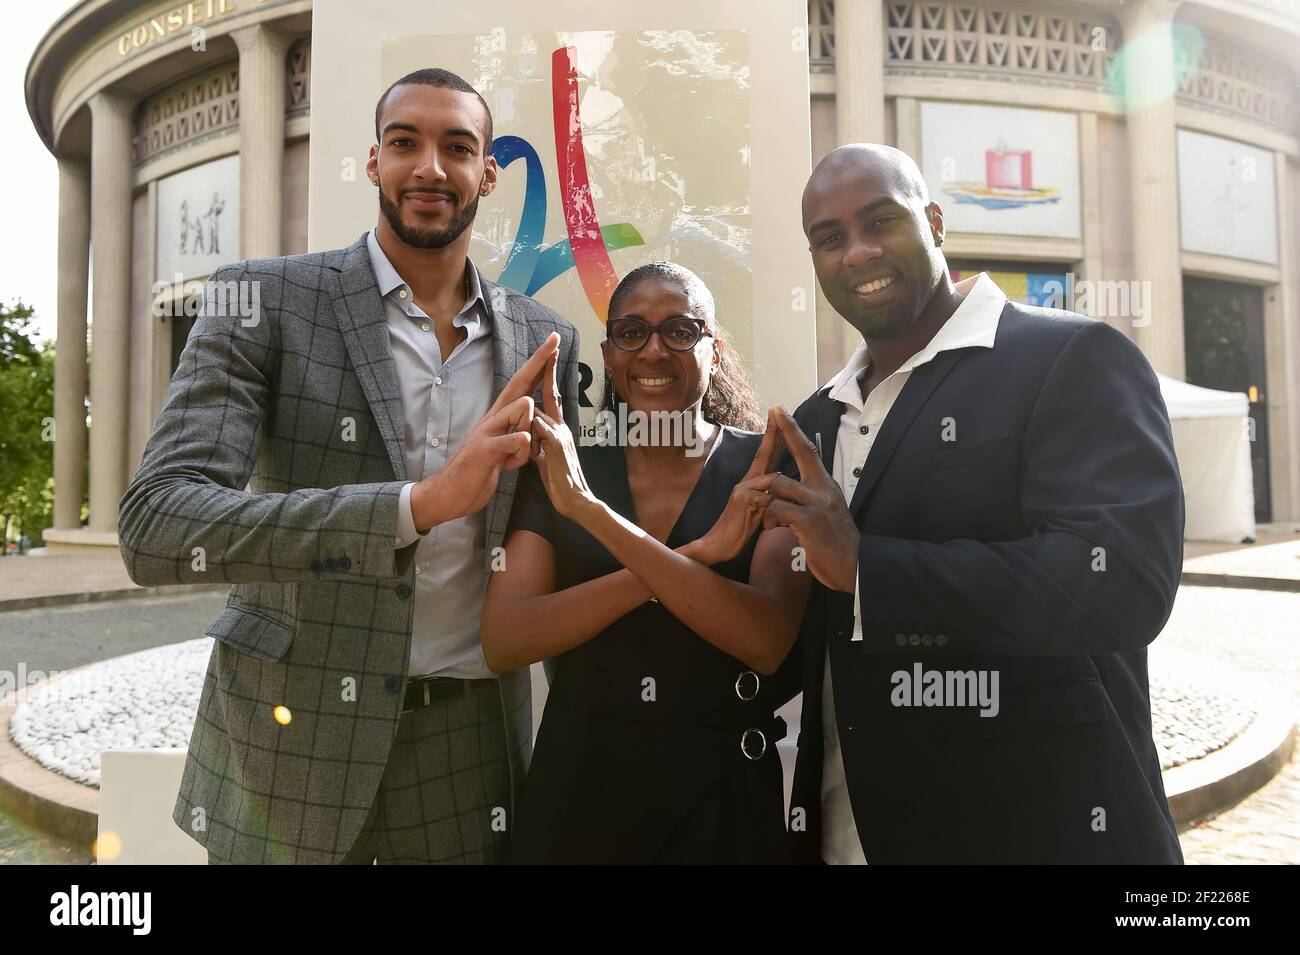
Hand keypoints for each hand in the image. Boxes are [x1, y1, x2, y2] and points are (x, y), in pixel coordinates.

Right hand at [409, 333, 559, 530]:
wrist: (448, 493)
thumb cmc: (477, 471)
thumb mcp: (501, 451)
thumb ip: (515, 436)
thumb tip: (529, 429)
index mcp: (499, 419)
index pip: (521, 387)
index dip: (536, 366)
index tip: (552, 344)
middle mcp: (493, 418)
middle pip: (519, 384)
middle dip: (538, 362)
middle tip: (554, 341)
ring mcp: (488, 432)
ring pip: (521, 409)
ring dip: (530, 431)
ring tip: (515, 453)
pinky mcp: (486, 450)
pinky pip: (514, 438)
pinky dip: (522, 445)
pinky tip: (517, 452)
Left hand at [529, 367, 596, 519]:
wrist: (576, 501)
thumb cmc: (560, 481)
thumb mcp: (547, 456)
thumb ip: (539, 441)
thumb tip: (532, 432)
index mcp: (557, 429)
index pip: (550, 397)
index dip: (547, 377)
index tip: (547, 356)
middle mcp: (561, 427)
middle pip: (552, 394)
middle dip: (549, 370)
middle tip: (550, 347)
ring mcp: (560, 435)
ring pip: (538, 415)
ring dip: (529, 424)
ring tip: (537, 449)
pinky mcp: (557, 447)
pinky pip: (541, 429)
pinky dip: (533, 430)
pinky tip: (531, 442)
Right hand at [694, 410, 782, 564]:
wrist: (716, 546)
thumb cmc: (739, 529)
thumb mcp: (758, 510)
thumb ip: (769, 495)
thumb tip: (784, 484)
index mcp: (754, 483)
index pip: (767, 455)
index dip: (776, 436)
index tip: (782, 416)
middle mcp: (747, 482)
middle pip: (763, 454)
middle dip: (774, 434)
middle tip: (779, 412)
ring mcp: (742, 491)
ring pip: (770, 478)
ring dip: (781, 483)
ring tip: (786, 483)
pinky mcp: (740, 503)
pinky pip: (762, 496)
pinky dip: (771, 499)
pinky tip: (774, 507)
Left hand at [760, 406, 859, 591]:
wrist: (854, 567)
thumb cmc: (835, 543)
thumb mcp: (827, 513)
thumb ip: (812, 498)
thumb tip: (794, 490)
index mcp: (826, 485)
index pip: (810, 451)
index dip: (794, 430)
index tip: (781, 410)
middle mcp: (823, 489)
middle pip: (802, 453)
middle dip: (786, 433)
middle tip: (775, 413)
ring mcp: (817, 503)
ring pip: (780, 483)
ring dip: (766, 498)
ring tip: (768, 519)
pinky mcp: (808, 521)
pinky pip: (777, 508)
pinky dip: (768, 516)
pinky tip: (771, 528)